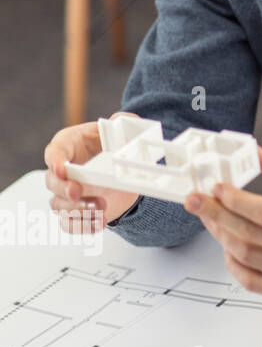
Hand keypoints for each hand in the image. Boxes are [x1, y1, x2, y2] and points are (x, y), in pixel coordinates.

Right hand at [45, 112, 142, 233]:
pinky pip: (70, 223)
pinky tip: (98, 224)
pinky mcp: (76, 211)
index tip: (63, 167)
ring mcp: (66, 193)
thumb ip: (122, 121)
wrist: (119, 168)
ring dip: (77, 209)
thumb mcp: (118, 129)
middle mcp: (62, 171)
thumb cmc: (108, 145)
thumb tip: (125, 120)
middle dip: (64, 189)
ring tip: (99, 208)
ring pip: (60, 205)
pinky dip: (82, 226)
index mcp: (68, 145)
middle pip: (52, 182)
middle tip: (77, 191)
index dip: (55, 160)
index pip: (54, 151)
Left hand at [186, 147, 261, 302]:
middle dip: (216, 215)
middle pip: (249, 234)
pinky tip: (228, 248)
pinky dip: (233, 264)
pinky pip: (252, 281)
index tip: (216, 189)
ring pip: (246, 257)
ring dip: (221, 237)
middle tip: (198, 202)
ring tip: (212, 221)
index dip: (235, 200)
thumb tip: (254, 153)